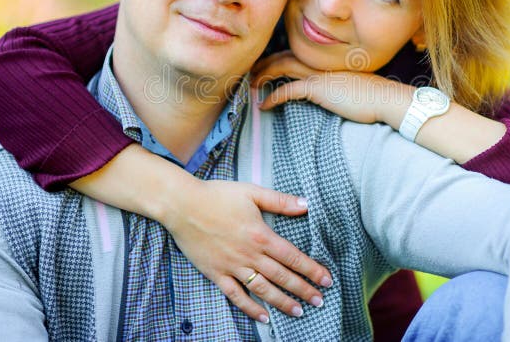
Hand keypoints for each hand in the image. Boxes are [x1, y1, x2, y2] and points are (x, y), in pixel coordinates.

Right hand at [164, 177, 331, 322]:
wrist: (183, 205)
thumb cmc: (218, 195)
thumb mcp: (252, 192)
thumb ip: (280, 201)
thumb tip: (306, 204)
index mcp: (261, 235)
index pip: (293, 257)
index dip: (312, 270)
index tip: (327, 280)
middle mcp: (250, 255)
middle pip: (282, 277)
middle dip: (303, 290)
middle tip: (319, 301)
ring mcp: (232, 266)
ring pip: (263, 290)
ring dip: (282, 302)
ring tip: (298, 312)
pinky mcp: (216, 274)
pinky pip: (236, 295)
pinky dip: (250, 308)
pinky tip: (263, 317)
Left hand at [251, 50, 412, 124]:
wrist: (387, 99)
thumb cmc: (374, 97)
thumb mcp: (352, 85)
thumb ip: (337, 84)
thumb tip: (328, 92)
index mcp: (328, 60)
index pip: (297, 54)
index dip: (278, 59)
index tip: (266, 67)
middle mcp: (321, 62)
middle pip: (285, 56)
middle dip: (265, 64)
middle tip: (250, 73)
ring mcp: (319, 73)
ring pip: (281, 67)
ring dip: (263, 76)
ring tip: (250, 86)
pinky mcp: (318, 88)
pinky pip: (288, 90)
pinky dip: (273, 97)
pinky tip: (263, 105)